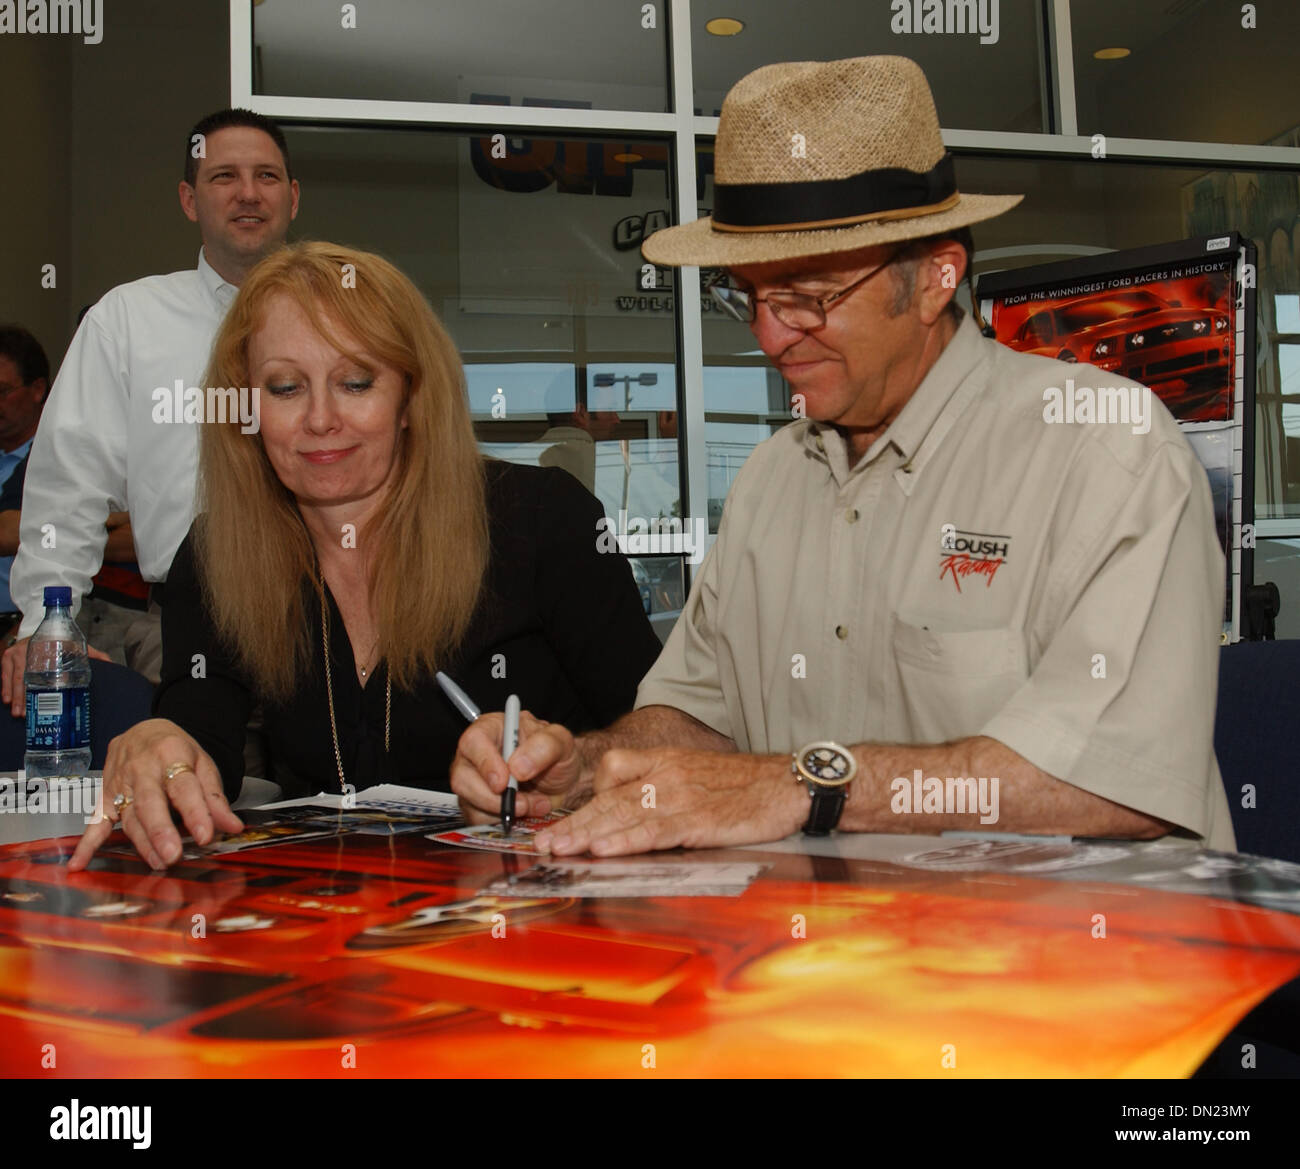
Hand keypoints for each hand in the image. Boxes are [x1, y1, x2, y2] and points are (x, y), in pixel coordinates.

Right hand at [3, 635, 112, 717]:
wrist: (46, 628)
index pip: (46, 667)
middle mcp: (30, 649)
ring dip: (15, 696)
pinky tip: (6, 699)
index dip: (45, 684)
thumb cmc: (62, 640)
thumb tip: (111, 663)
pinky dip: (5, 687)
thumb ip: (94, 655)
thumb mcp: (78, 646)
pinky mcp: (8, 656)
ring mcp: (17, 653)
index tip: (46, 697)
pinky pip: (5, 673)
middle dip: (25, 697)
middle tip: (25, 713)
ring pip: (14, 677)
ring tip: (17, 711)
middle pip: (26, 676)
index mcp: (48, 646)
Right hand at [67, 718, 242, 871]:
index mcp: (171, 753)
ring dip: (142, 843)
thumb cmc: (177, 750)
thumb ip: (216, 798)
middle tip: (173, 855)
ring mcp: (119, 783)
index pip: (183, 786)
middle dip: (161, 831)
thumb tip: (233, 827)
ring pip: (128, 816)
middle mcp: (141, 768)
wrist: (144, 731)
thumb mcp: (203, 764)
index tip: (206, 835)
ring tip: (160, 863)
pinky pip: (94, 821)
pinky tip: (79, 864)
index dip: (195, 812)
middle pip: (149, 802)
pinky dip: (87, 844)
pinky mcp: (104, 797)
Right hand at [450, 709, 581, 823]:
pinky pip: (478, 820)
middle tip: (522, 804)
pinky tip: (524, 813)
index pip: (473, 742)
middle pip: (462, 778)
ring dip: (502, 811)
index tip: (503, 782)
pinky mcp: (477, 806)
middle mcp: (476, 755)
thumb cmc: (558, 756)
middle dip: (492, 797)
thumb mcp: (561, 742)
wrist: (566, 784)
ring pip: (469, 803)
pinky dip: (502, 822)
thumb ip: (543, 746)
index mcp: (491, 729)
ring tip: (532, 805)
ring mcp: (473, 782)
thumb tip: (517, 767)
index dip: (485, 763)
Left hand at [534, 748, 804, 856]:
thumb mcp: (699, 772)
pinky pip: (654, 831)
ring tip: (559, 849)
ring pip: (623, 814)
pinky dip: (625, 841)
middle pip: (609, 797)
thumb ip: (665, 785)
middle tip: (543, 841)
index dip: (586, 797)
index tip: (562, 820)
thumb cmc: (747, 784)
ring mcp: (681, 796)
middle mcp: (666, 774)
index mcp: (665, 759)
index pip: (613, 769)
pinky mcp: (698, 820)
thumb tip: (634, 813)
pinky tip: (603, 850)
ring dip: (586, 834)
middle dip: (573, 822)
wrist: (790, 783)